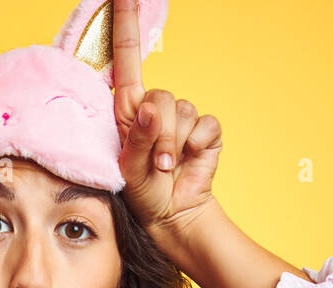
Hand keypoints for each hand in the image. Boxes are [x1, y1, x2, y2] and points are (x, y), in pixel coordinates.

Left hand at [111, 0, 221, 239]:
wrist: (171, 215)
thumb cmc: (142, 193)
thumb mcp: (127, 169)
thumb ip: (137, 138)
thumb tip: (151, 109)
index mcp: (128, 110)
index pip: (127, 60)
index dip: (126, 25)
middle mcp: (155, 109)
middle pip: (161, 95)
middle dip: (158, 131)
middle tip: (156, 162)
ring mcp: (182, 120)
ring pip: (182, 111)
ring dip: (174, 144)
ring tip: (167, 167)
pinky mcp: (205, 132)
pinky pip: (205, 124)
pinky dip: (197, 145)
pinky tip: (189, 162)